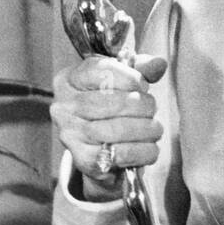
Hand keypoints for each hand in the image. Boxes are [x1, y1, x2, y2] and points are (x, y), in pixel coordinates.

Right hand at [50, 53, 166, 197]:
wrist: (98, 145)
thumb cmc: (110, 105)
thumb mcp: (122, 80)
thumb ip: (141, 69)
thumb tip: (159, 64)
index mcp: (70, 79)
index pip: (103, 70)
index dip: (131, 78)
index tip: (143, 86)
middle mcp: (64, 106)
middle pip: (112, 102)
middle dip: (143, 106)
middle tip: (152, 109)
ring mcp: (70, 135)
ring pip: (116, 130)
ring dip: (146, 129)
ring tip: (155, 128)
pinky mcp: (82, 160)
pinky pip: (118, 155)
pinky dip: (142, 151)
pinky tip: (150, 147)